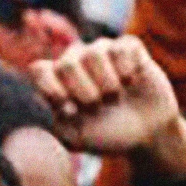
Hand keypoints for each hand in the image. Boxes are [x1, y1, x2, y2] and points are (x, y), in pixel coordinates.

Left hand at [31, 37, 179, 154]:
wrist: (146, 133)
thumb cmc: (106, 133)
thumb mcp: (77, 139)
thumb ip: (57, 124)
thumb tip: (53, 103)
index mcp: (58, 81)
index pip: (39, 70)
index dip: (50, 88)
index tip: (67, 108)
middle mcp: (77, 60)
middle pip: (66, 63)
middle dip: (82, 91)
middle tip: (96, 106)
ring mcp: (103, 51)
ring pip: (93, 53)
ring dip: (106, 83)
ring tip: (114, 97)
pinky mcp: (129, 47)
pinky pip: (122, 47)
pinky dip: (127, 69)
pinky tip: (131, 81)